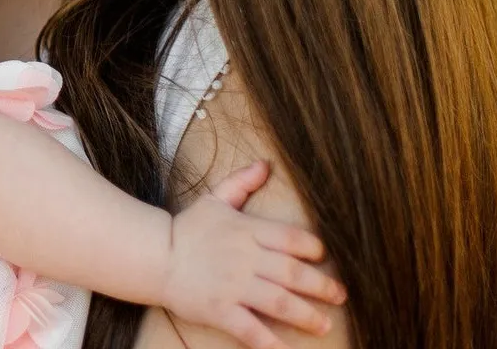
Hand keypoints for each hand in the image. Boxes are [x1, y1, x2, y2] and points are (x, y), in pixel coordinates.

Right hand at [163, 162, 346, 348]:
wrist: (155, 255)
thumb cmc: (188, 228)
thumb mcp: (214, 199)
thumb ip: (241, 182)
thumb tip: (265, 164)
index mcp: (245, 229)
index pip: (289, 237)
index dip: (311, 247)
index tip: (323, 256)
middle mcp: (244, 257)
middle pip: (291, 272)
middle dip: (321, 285)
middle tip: (340, 295)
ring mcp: (232, 285)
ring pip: (278, 302)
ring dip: (306, 315)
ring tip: (323, 324)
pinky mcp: (220, 310)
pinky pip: (252, 331)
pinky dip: (272, 344)